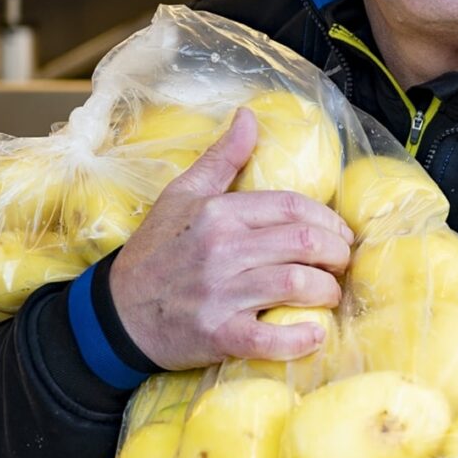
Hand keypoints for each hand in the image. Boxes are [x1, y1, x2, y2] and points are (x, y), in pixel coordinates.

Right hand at [108, 109, 353, 371]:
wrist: (116, 311)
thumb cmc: (157, 251)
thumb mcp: (182, 195)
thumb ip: (222, 158)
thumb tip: (250, 117)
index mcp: (219, 212)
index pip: (293, 207)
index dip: (328, 220)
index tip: (340, 234)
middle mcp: (222, 249)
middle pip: (304, 243)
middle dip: (337, 254)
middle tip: (341, 264)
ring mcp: (221, 294)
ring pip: (296, 284)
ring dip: (326, 291)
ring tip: (330, 294)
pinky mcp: (218, 335)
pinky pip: (270, 339)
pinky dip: (300, 340)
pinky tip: (314, 335)